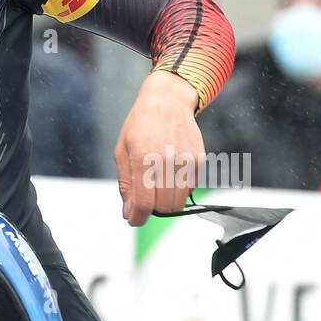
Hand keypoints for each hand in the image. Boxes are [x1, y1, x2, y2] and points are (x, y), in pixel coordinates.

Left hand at [114, 70, 203, 225]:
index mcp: (143, 158)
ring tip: (157, 187)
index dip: (137, 218)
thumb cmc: (140, 125)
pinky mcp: (199, 161)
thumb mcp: (122, 150)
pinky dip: (179, 189)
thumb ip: (125, 184)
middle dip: (152, 209)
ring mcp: (185, 161)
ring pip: (179, 202)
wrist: (167, 100)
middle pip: (163, 207)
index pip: (144, 203)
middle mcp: (166, 161)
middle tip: (145, 198)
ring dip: (166, 202)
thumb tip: (129, 212)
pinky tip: (170, 172)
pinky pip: (190, 189)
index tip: (134, 220)